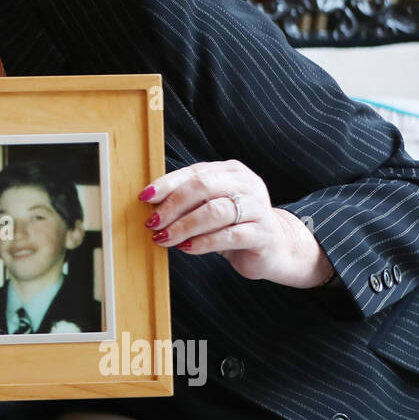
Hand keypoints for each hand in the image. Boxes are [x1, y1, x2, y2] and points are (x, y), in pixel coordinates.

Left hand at [139, 160, 333, 288]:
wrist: (274, 246)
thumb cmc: (233, 223)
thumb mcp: (211, 206)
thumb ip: (188, 199)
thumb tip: (150, 203)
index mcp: (231, 171)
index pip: (194, 172)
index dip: (167, 184)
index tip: (144, 198)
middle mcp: (247, 184)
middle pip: (203, 187)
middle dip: (173, 205)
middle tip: (153, 222)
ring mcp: (258, 208)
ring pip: (216, 211)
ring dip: (184, 226)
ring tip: (165, 238)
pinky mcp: (263, 234)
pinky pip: (228, 236)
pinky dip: (203, 242)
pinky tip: (186, 248)